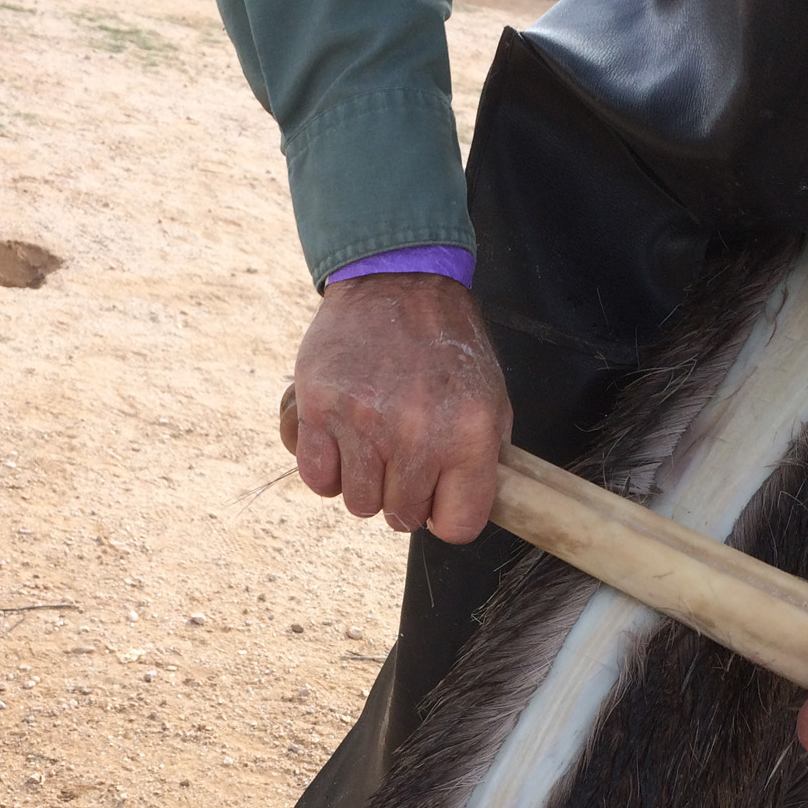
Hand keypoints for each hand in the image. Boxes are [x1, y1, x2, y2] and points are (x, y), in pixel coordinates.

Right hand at [285, 272, 510, 542]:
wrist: (397, 282)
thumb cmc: (446, 346)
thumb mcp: (490, 399)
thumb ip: (483, 462)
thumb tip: (466, 513)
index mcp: (468, 434)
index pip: (458, 526)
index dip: (445, 515)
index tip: (438, 497)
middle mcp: (417, 434)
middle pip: (403, 519)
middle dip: (403, 497)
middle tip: (402, 459)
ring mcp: (364, 423)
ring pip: (358, 504)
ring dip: (364, 483)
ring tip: (372, 445)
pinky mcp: (319, 409)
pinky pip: (317, 479)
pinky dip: (327, 469)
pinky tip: (341, 443)